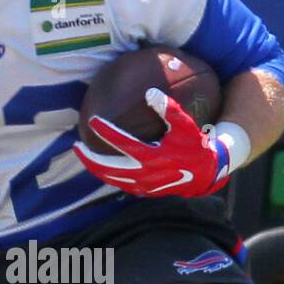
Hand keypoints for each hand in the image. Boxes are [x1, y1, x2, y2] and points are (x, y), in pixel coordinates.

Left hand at [72, 88, 230, 196]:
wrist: (206, 174)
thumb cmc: (195, 146)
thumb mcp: (186, 126)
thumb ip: (169, 109)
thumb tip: (150, 92)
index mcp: (152, 156)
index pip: (121, 143)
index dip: (105, 131)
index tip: (93, 120)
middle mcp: (144, 173)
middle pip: (108, 168)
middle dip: (90, 158)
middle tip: (77, 146)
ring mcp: (143, 185)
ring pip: (111, 179)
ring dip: (96, 169)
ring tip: (85, 156)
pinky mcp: (145, 191)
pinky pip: (120, 184)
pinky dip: (108, 176)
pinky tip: (102, 167)